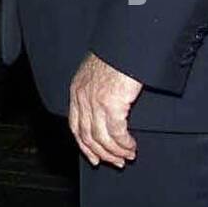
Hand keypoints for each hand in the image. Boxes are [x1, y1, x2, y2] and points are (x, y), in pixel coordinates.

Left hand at [68, 51, 141, 167]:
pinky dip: (125, 144)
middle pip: (88, 136)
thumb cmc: (115, 56)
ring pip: (102, 138)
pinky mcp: (111, 104)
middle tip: (117, 162)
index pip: (75, 126)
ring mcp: (95, 101)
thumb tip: (102, 113)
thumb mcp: (96, 74)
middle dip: (103, 153)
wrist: (125, 44)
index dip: (85, 146)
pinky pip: (117, 133)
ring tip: (128, 156)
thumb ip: (94, 92)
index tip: (95, 158)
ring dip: (117, 151)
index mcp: (76, 90)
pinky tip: (132, 146)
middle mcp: (82, 97)